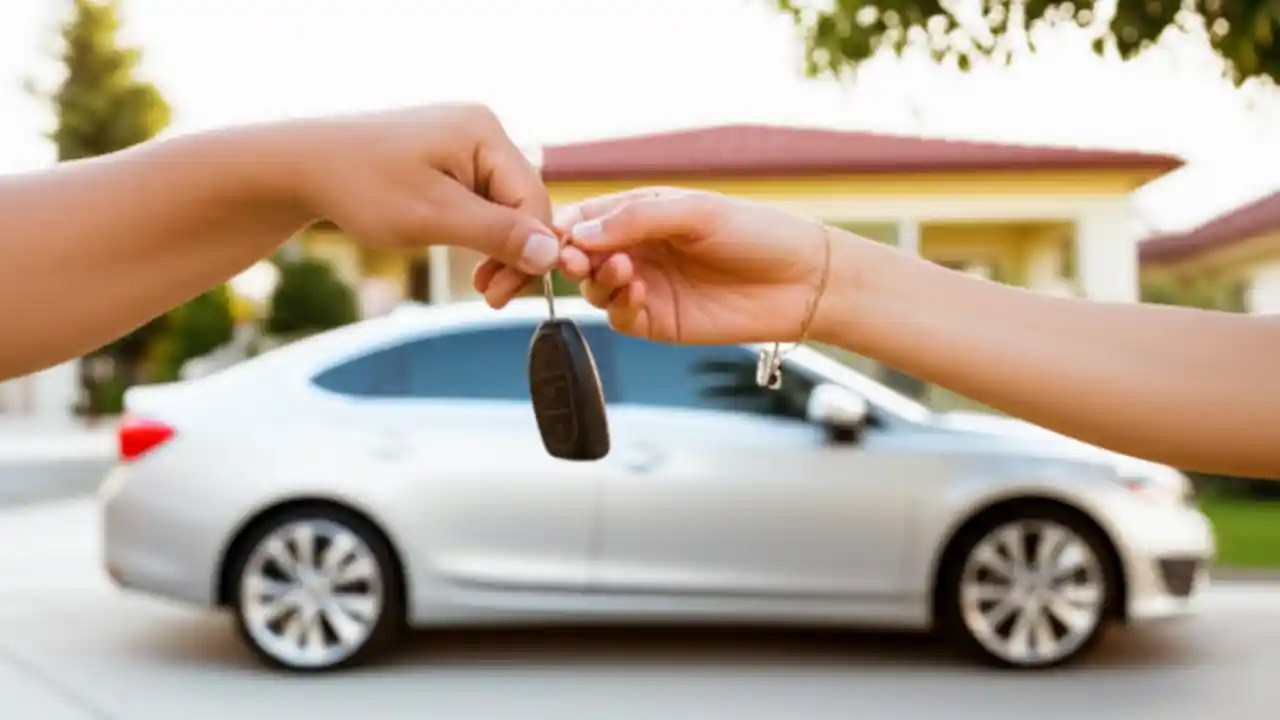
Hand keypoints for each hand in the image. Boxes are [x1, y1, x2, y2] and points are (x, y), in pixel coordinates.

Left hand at [291, 105, 560, 293]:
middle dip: (514, 254)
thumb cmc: (361, 186)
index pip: (534, 200)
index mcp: (485, 133)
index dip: (530, 252)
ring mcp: (467, 143)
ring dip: (499, 250)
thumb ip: (495, 234)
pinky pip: (484, 202)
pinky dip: (481, 235)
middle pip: (524, 204)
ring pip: (506, 207)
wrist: (303, 167)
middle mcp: (483, 130)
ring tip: (482, 286)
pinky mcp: (451, 158)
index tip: (502, 294)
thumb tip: (552, 253)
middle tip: (491, 297)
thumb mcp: (433, 217)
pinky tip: (472, 264)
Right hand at [551, 187, 835, 343]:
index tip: (559, 236)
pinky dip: (618, 305)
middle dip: (571, 259)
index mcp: (642, 214)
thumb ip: (637, 218)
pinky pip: (621, 317)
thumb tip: (580, 234)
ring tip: (620, 270)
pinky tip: (634, 291)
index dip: (566, 228)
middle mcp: (638, 250)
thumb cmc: (756, 233)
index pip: (586, 218)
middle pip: (581, 257)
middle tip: (577, 260)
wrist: (803, 281)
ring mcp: (646, 287)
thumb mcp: (696, 211)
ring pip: (595, 289)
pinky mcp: (659, 322)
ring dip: (597, 280)